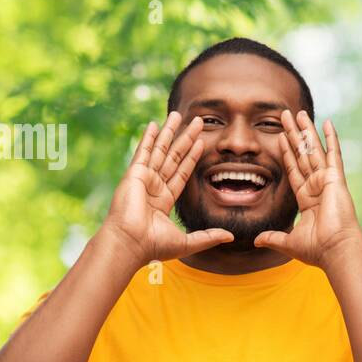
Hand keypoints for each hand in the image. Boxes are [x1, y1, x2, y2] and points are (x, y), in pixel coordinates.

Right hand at [102, 111, 233, 265]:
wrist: (130, 244)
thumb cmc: (153, 246)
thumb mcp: (187, 242)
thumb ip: (208, 237)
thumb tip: (230, 237)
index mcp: (164, 199)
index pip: (182, 172)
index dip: (192, 156)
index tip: (201, 142)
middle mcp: (154, 186)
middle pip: (174, 156)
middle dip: (185, 138)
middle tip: (197, 120)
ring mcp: (143, 178)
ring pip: (161, 150)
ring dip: (170, 132)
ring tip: (177, 114)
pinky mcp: (134, 174)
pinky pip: (144, 152)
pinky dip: (149, 138)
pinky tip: (154, 125)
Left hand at [254, 109, 361, 266]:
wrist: (336, 251)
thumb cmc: (318, 250)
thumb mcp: (288, 242)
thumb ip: (273, 238)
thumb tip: (257, 241)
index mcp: (308, 198)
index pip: (294, 169)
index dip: (286, 153)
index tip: (281, 136)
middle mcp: (318, 186)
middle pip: (302, 154)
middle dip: (293, 134)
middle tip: (286, 115)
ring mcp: (328, 181)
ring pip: (313, 150)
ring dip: (306, 131)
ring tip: (299, 113)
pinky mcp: (336, 179)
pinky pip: (333, 155)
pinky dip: (331, 138)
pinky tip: (327, 123)